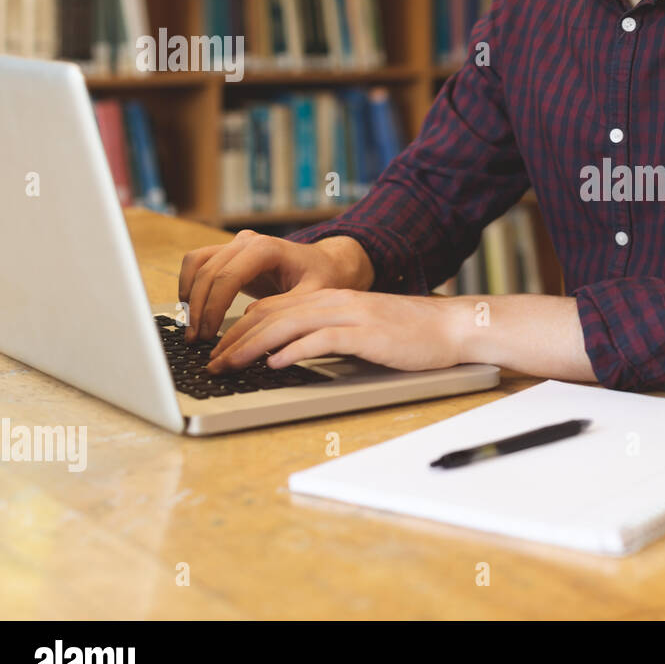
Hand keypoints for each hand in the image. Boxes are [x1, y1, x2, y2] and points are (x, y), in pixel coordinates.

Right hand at [178, 230, 372, 341]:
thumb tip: (249, 325)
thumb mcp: (312, 297)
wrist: (327, 264)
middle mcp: (248, 241)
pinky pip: (198, 264)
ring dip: (189, 296)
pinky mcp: (230, 253)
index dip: (213, 307)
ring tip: (192, 329)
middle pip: (207, 272)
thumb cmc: (323, 278)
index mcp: (267, 248)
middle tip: (196, 340)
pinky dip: (190, 285)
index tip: (209, 335)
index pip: (228, 276)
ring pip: (196, 264)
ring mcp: (236, 244)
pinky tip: (193, 312)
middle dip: (198, 308)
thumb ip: (283, 309)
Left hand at [204, 288, 462, 374]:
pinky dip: (294, 350)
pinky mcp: (366, 332)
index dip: (238, 329)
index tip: (219, 352)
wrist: (452, 327)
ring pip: (287, 324)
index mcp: (330, 298)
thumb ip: (326, 333)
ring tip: (230, 364)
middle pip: (270, 314)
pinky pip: (321, 339)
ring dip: (252, 346)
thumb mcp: (360, 329)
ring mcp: (350, 314)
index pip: (271, 307)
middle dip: (234, 339)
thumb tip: (286, 352)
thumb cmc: (410, 334)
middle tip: (212, 363)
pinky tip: (275, 362)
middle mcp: (335, 301)